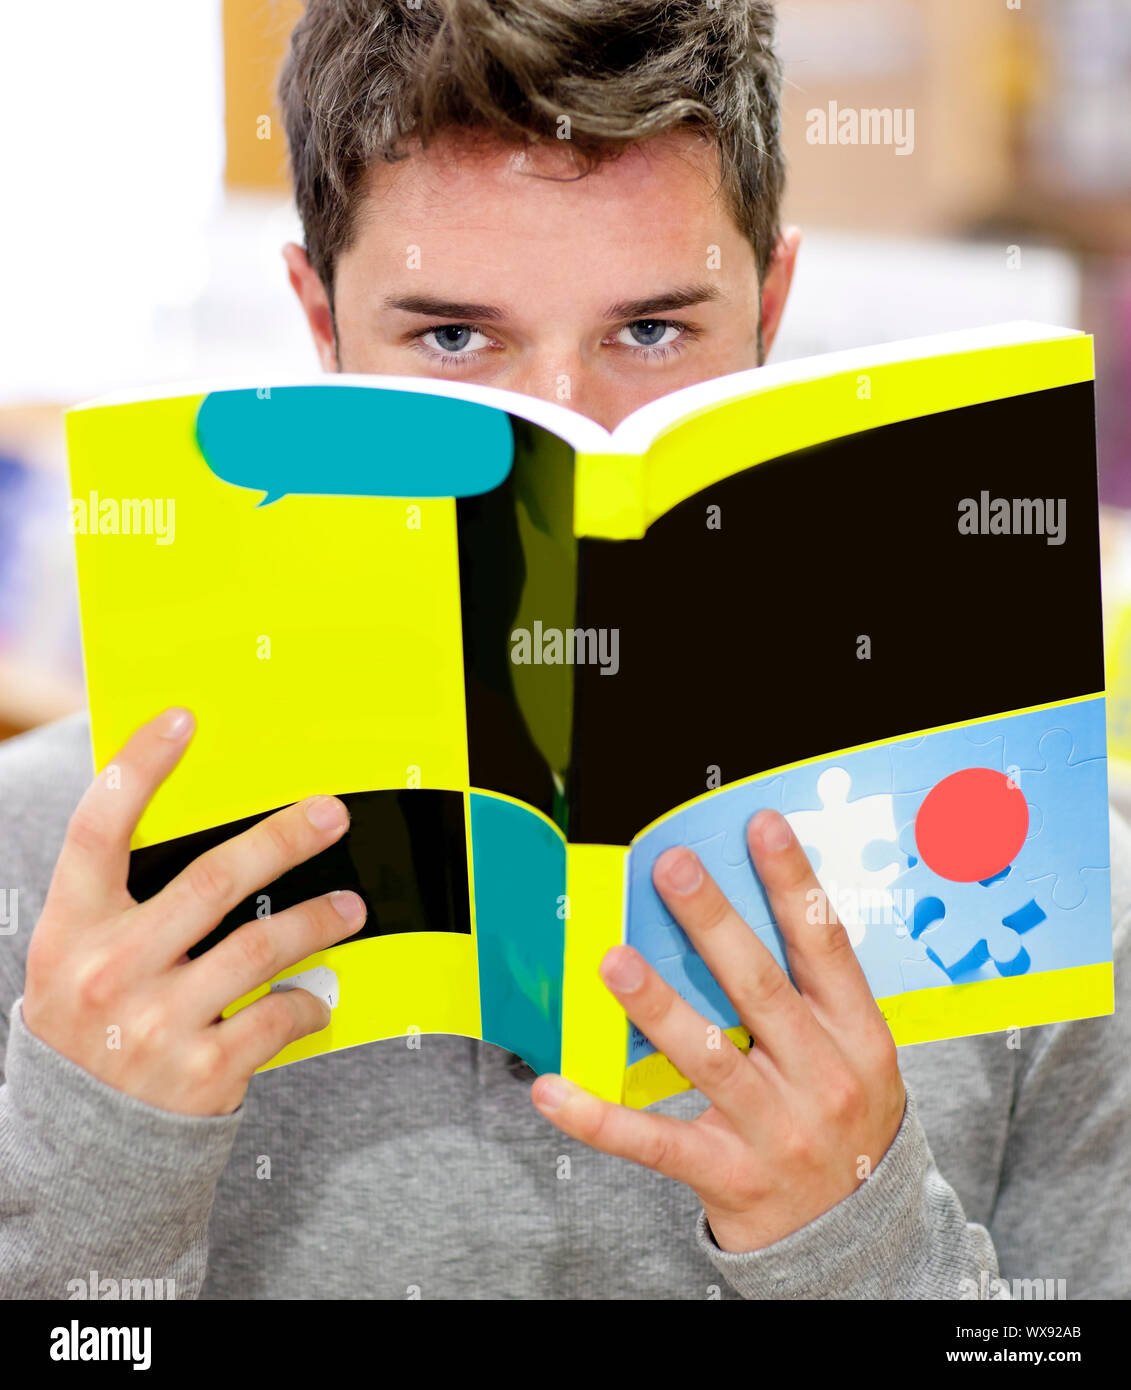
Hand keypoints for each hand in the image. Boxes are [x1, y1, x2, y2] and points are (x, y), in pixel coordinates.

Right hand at [22, 707, 365, 1115]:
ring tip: (352, 906)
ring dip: (320, 919)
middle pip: (212, 879)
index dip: (138, 766)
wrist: (81, 1141)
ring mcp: (153, 1025)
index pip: (98, 828)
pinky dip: (311, 999)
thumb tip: (202, 816)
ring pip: (262, 945)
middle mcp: (107, 971)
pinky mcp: (200, 1072)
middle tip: (331, 813)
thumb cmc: (93, 1020)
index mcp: (69, 928)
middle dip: (283, 838)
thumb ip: (123, 897)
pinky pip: (279, 1014)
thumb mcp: (78, 953)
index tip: (183, 718)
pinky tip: (321, 992)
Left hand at [532, 809, 905, 1251]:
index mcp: (860, 1036)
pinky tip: (552, 1089)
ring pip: (708, 1055)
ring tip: (613, 959)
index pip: (825, 945)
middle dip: (713, 923)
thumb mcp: (857, 1052)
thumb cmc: (847, 1116)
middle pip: (759, 987)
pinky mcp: (728, 1176)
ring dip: (657, 1004)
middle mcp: (822, 1078)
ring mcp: (776, 1131)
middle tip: (671, 869)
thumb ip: (812, 991)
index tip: (759, 826)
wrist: (860, 1238)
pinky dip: (600, 1118)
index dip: (792, 883)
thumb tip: (745, 899)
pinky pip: (655, 1142)